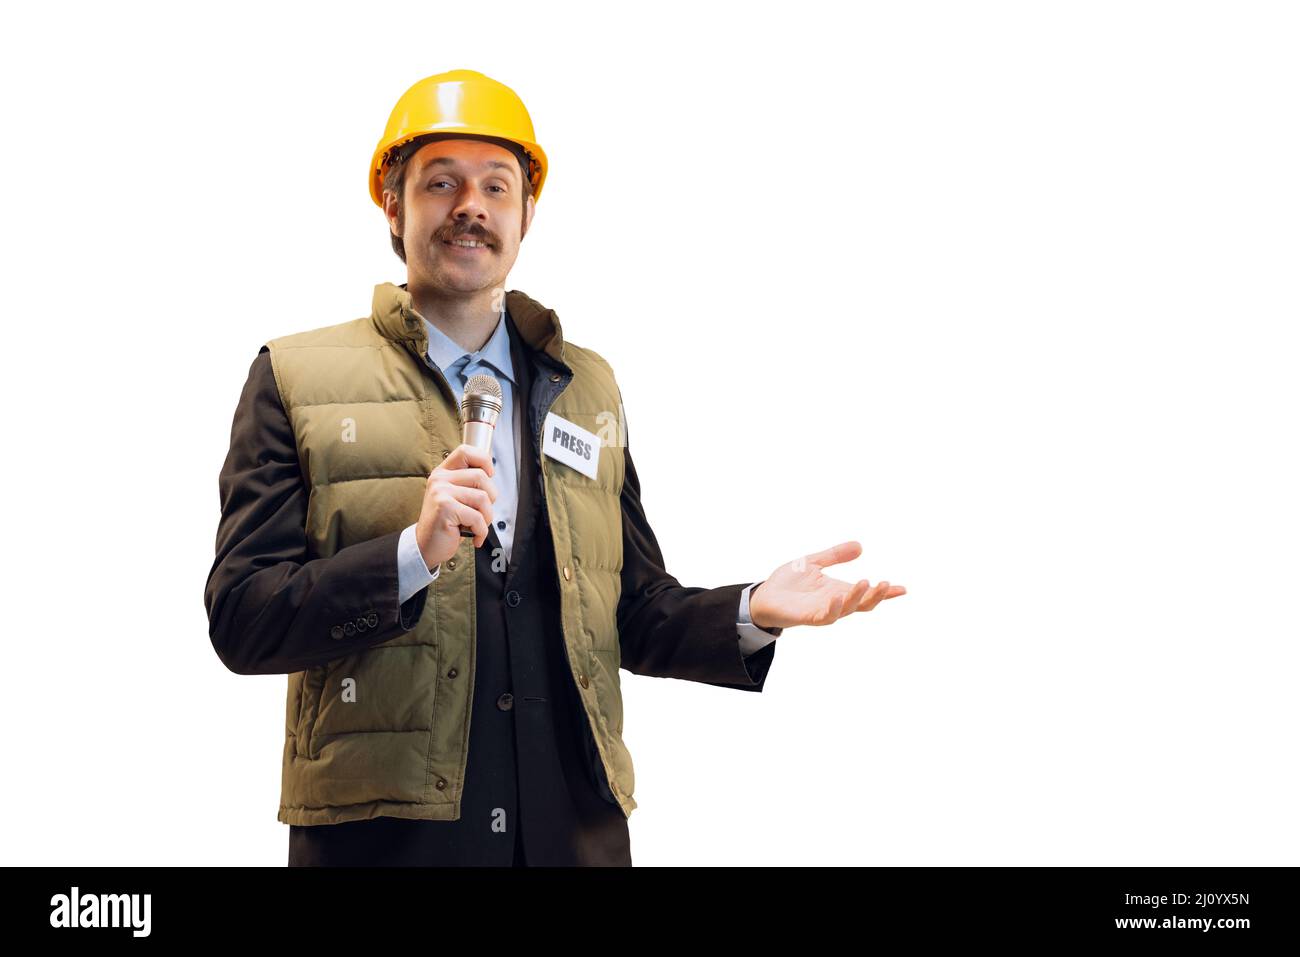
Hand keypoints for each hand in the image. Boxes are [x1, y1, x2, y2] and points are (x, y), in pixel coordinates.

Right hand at [415, 443, 497, 566]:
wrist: (426, 546)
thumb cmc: (446, 524)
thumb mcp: (455, 498)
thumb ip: (468, 483)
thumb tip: (491, 472)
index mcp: (443, 473)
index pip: (465, 451)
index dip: (483, 460)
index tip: (489, 474)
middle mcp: (440, 480)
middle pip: (481, 476)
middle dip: (491, 498)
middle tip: (482, 512)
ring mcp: (441, 493)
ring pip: (483, 497)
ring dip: (486, 517)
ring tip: (476, 525)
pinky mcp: (445, 508)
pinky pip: (477, 517)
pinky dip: (481, 531)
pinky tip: (474, 536)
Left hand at [749, 540, 905, 629]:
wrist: (763, 596)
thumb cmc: (788, 582)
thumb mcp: (814, 562)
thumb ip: (835, 555)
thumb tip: (860, 546)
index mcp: (839, 591)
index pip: (866, 593)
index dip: (885, 593)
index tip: (903, 589)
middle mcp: (834, 603)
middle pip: (862, 604)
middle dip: (876, 596)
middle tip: (886, 583)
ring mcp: (822, 611)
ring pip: (846, 609)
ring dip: (857, 598)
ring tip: (866, 582)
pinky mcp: (807, 617)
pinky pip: (824, 616)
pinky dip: (833, 608)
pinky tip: (838, 597)